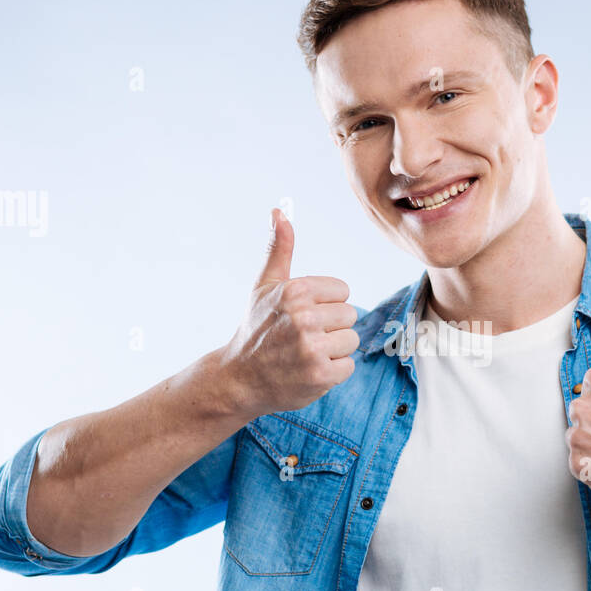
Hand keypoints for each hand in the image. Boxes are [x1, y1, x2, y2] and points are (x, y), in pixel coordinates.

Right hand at [215, 208, 358, 418]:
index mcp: (295, 291)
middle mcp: (304, 317)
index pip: (343, 291)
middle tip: (303, 338)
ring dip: (334, 351)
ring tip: (306, 354)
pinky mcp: (321, 375)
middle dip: (331, 328)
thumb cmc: (256, 330)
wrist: (239, 380)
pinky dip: (333, 372)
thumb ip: (280, 249)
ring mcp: (312, 348)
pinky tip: (309, 371)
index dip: (326, 305)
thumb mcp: (265, 286)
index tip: (303, 316)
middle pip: (350, 315)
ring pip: (351, 341)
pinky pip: (349, 366)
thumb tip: (280, 210)